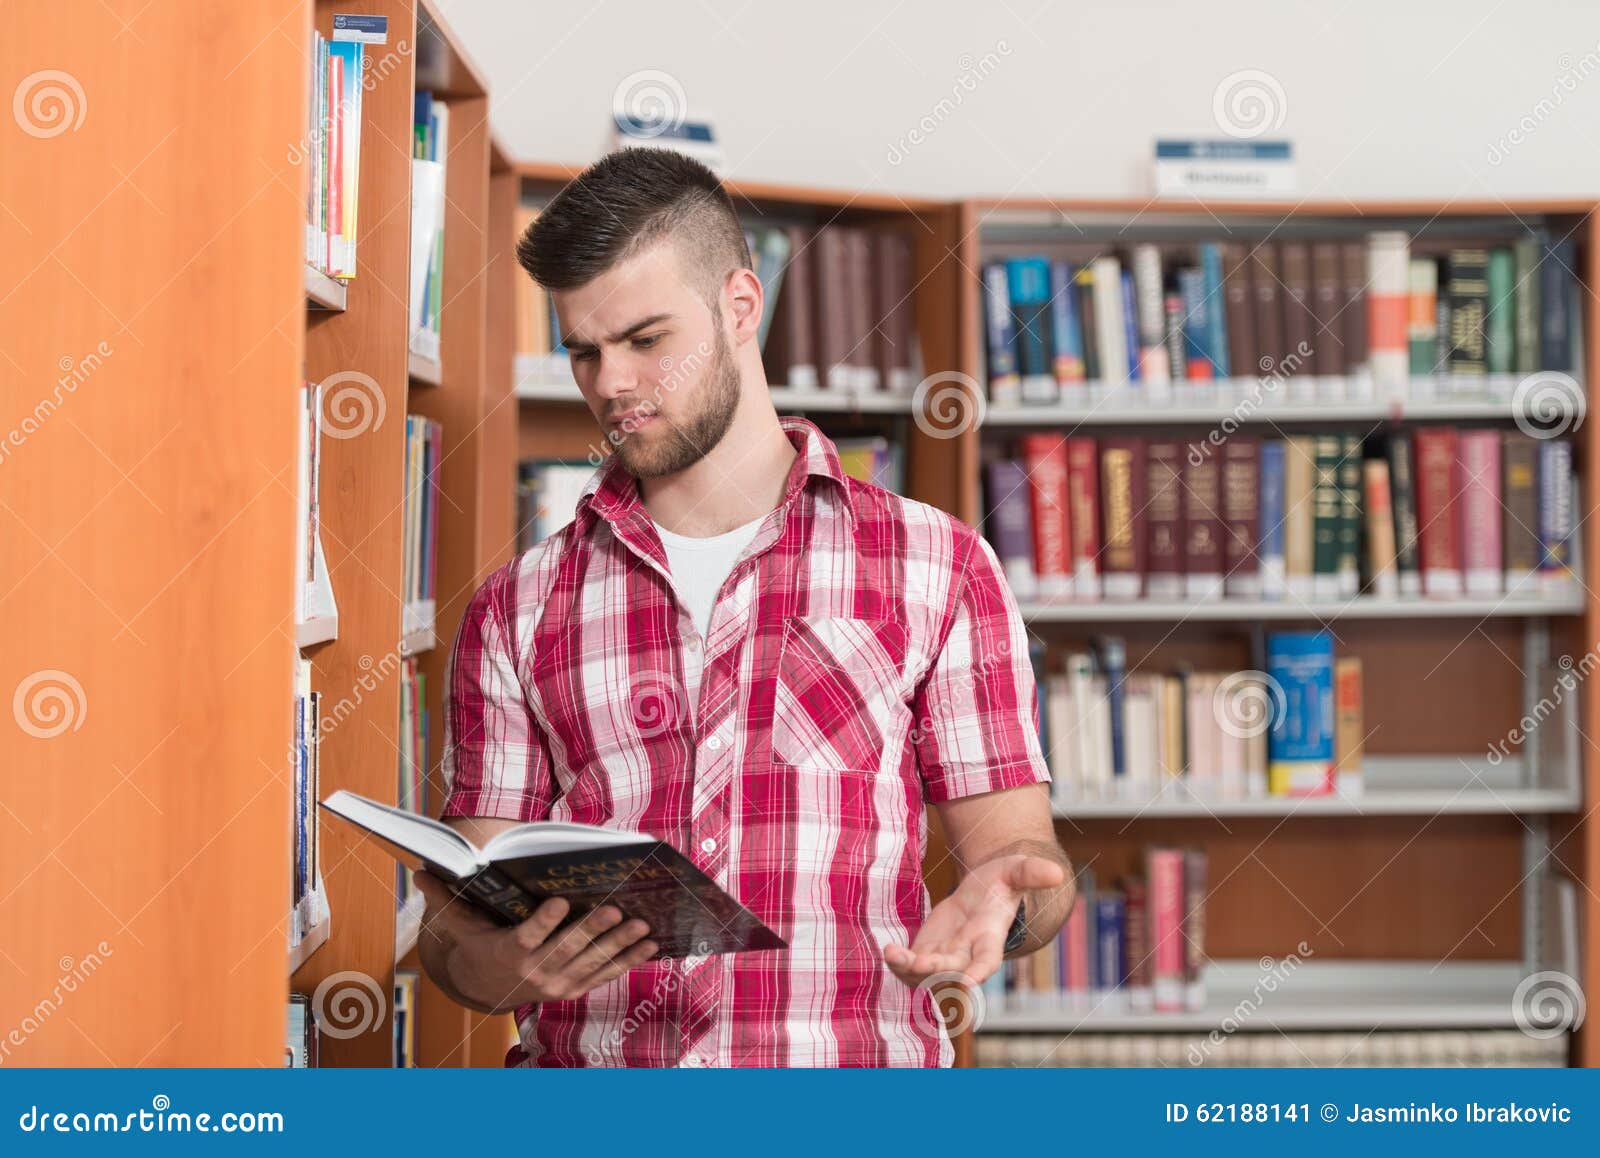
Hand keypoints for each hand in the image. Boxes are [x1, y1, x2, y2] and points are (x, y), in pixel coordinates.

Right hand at [414, 871, 657, 1011]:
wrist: (488, 988)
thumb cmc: (479, 945)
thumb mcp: (460, 926)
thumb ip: (445, 900)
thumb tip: (419, 871)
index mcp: (509, 951)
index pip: (528, 935)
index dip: (544, 920)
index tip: (560, 901)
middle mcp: (535, 971)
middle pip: (568, 948)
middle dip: (594, 929)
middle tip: (617, 907)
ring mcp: (557, 984)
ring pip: (592, 962)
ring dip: (619, 944)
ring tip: (643, 924)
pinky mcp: (574, 989)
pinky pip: (604, 975)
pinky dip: (628, 961)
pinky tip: (650, 945)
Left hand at [881, 854, 1064, 988]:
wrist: (980, 891)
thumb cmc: (1001, 881)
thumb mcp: (1016, 870)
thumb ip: (1032, 872)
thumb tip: (1058, 872)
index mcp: (990, 937)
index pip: (988, 960)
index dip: (979, 972)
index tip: (967, 982)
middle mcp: (967, 954)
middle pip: (951, 970)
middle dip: (935, 970)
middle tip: (918, 963)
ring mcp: (945, 957)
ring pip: (926, 975)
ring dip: (909, 970)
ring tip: (893, 954)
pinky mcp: (926, 952)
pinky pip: (910, 966)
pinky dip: (898, 963)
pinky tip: (889, 950)